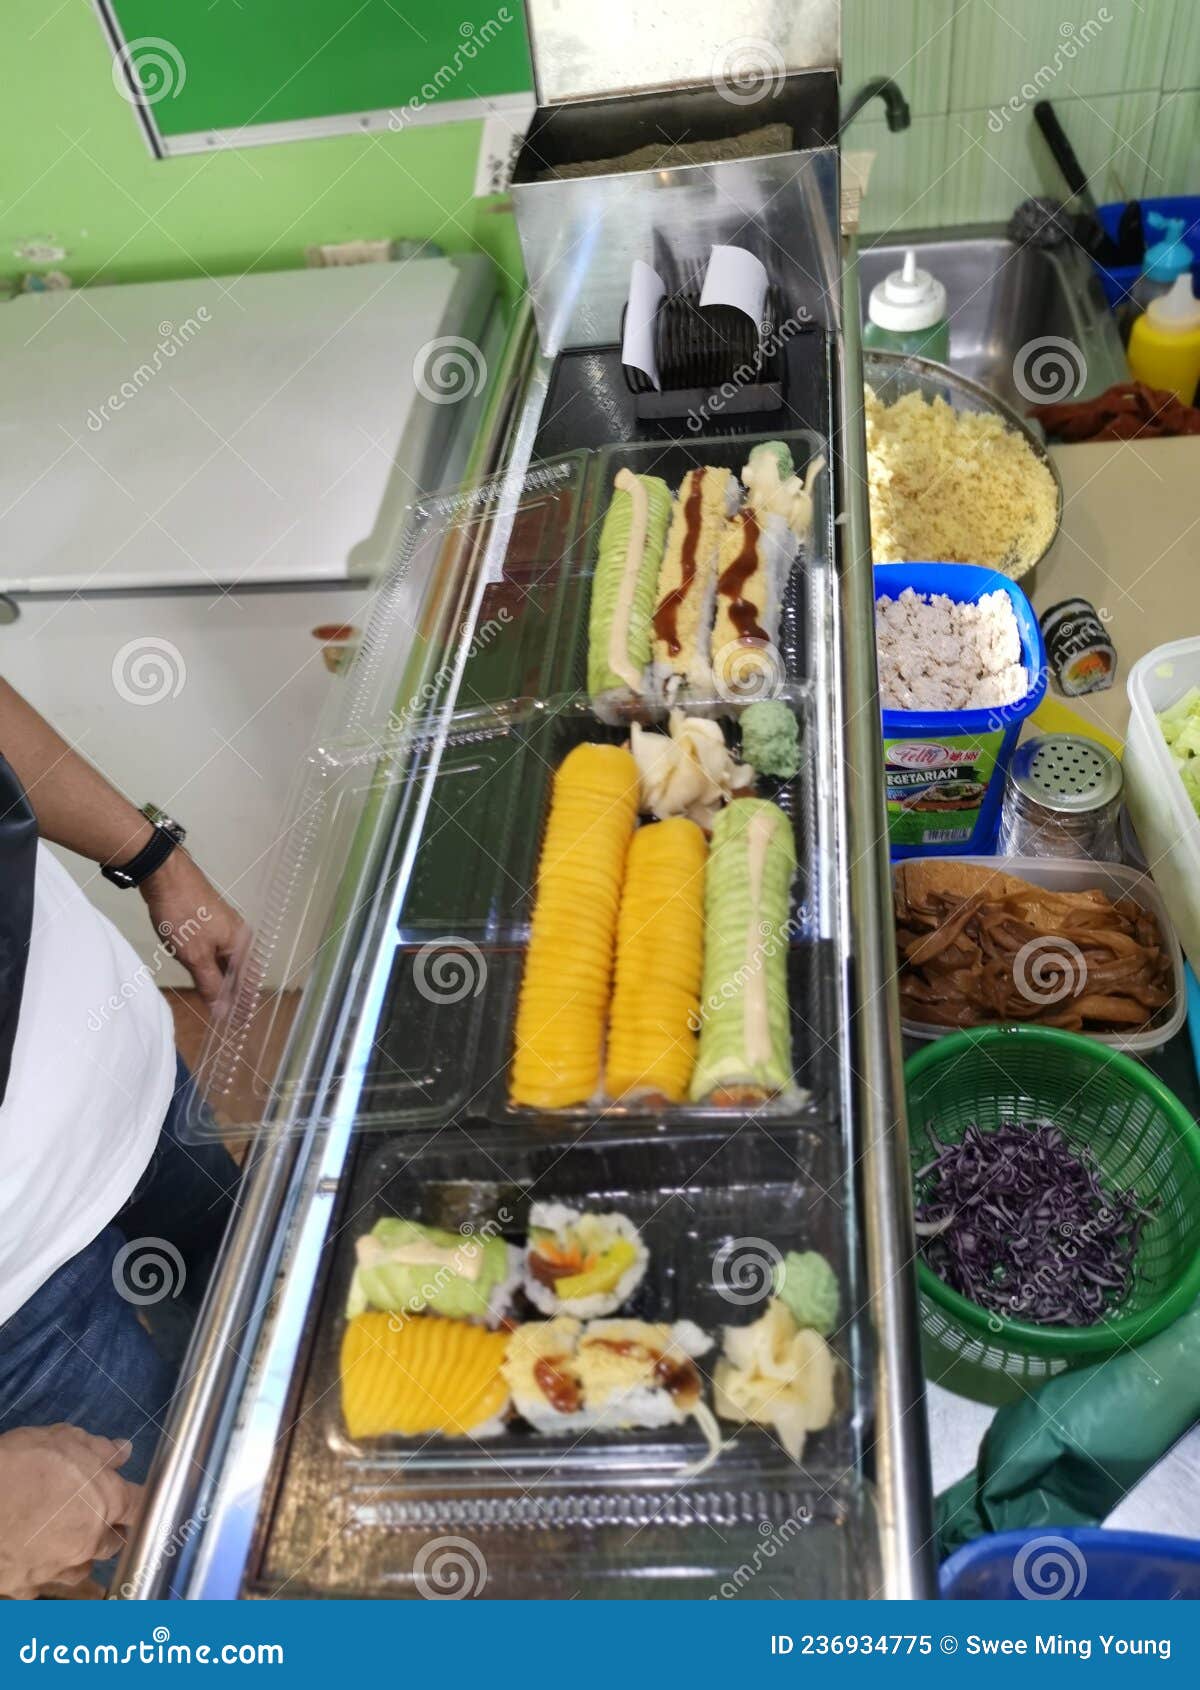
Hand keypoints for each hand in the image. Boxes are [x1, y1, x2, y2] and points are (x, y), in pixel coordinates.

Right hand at [0, 1425, 141, 1597]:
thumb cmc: (23, 1462)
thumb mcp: (64, 1439)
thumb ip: (100, 1449)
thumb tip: (123, 1451)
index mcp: (107, 1502)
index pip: (141, 1506)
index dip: (143, 1503)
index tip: (141, 1502)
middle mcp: (89, 1541)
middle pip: (114, 1543)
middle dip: (109, 1531)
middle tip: (95, 1518)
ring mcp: (59, 1568)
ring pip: (81, 1571)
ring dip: (80, 1558)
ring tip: (65, 1543)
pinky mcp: (27, 1587)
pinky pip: (44, 1586)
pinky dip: (42, 1575)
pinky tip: (33, 1563)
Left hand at [140, 849, 249, 1011]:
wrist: (166, 875)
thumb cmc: (183, 914)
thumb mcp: (195, 956)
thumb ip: (211, 984)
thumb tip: (223, 1009)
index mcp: (240, 944)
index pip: (246, 982)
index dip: (242, 1004)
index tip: (240, 1024)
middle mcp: (238, 934)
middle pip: (239, 971)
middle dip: (234, 994)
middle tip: (229, 1017)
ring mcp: (224, 925)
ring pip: (226, 960)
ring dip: (222, 980)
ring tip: (218, 1001)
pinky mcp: (209, 919)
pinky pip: (216, 950)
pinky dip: (212, 966)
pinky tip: (204, 972)